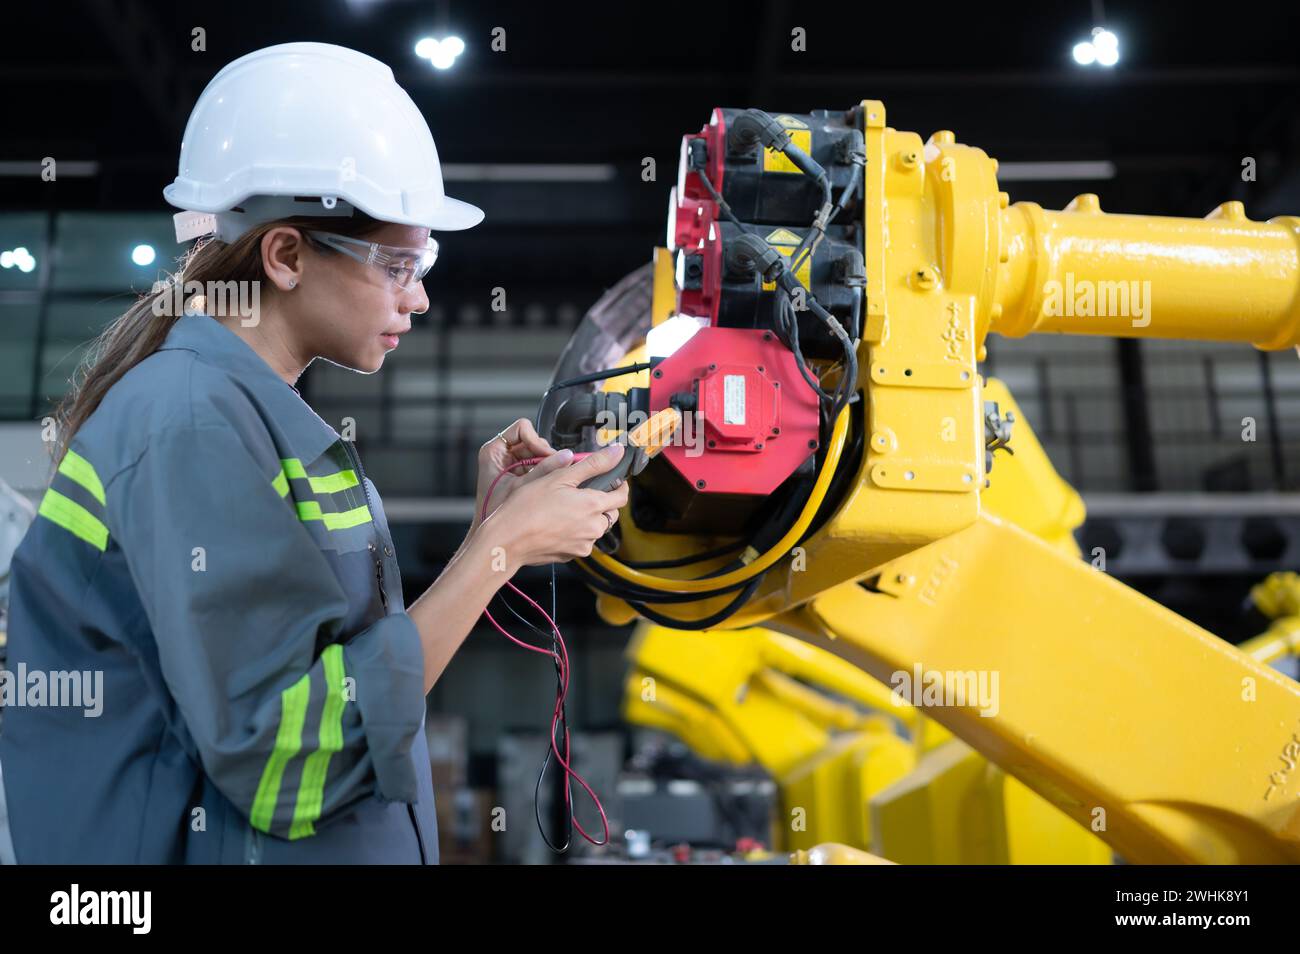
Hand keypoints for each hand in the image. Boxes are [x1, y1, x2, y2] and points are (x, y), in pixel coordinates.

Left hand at [471, 418, 557, 531]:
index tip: (546, 455)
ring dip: (547, 464)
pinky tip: (546, 484)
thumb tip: (567, 457)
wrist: (493, 535)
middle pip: (533, 440)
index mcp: (493, 451)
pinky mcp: (520, 473)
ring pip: (538, 452)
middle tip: (554, 469)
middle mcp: (502, 454)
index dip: (536, 440)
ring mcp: (511, 463)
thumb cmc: (496, 514)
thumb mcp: (523, 487)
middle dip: (545, 454)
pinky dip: (546, 472)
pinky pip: (539, 464)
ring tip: (548, 480)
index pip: (521, 428)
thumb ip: (546, 470)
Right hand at [485, 444, 629, 568]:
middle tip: (580, 492)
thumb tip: (617, 452)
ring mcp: (583, 544)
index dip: (619, 485)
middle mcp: (593, 528)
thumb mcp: (559, 477)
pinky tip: (556, 523)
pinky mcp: (571, 555)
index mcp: (593, 506)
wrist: (507, 540)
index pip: (622, 496)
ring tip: (564, 508)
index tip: (611, 480)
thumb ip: (592, 464)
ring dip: (588, 518)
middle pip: (610, 513)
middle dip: (601, 502)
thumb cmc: (527, 507)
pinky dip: (575, 532)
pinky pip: (581, 541)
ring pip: (595, 528)